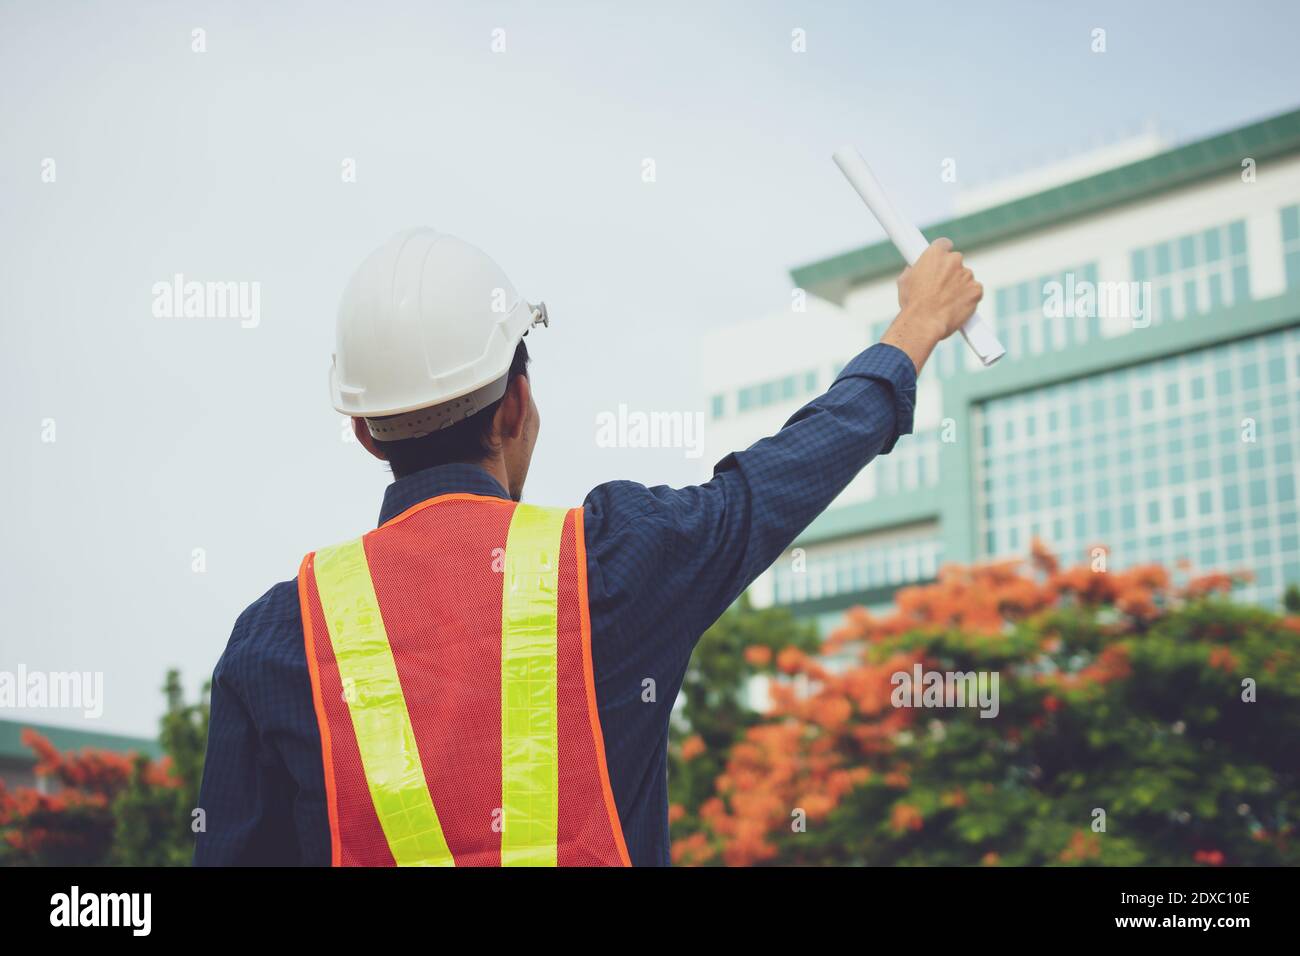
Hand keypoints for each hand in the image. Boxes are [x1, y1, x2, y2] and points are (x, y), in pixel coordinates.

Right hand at [882, 238, 982, 372]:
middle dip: (950, 272)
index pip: (944, 244)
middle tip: (940, 287)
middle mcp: (953, 260)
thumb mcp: (904, 282)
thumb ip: (913, 270)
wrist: (924, 323)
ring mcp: (967, 275)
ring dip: (959, 286)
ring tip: (946, 301)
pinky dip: (969, 297)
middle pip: (956, 261)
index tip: (941, 260)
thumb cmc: (912, 305)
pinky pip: (975, 291)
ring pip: (965, 277)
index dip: (942, 253)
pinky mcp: (976, 290)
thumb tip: (912, 270)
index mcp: (935, 254)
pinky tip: (957, 306)